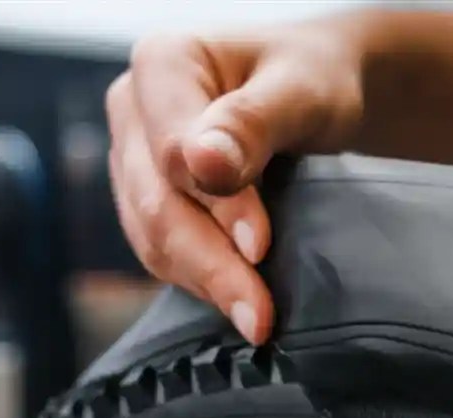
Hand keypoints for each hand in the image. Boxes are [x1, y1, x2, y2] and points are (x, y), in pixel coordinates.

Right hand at [106, 22, 366, 342]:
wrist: (320, 90)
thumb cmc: (315, 78)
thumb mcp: (302, 90)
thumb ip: (253, 123)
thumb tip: (203, 164)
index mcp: (162, 63)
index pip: (173, 150)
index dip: (217, 206)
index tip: (260, 246)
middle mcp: (132, 109)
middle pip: (155, 204)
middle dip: (211, 266)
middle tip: (259, 317)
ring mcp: (133, 157)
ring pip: (152, 237)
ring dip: (205, 284)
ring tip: (255, 319)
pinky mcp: (147, 198)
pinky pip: (161, 250)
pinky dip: (200, 281)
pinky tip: (237, 300)